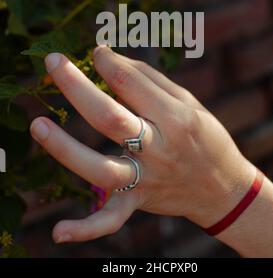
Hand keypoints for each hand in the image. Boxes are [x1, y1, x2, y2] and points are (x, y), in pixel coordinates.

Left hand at [30, 47, 253, 242]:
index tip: (95, 52)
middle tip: (53, 62)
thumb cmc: (204, 136)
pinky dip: (86, 229)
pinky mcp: (139, 202)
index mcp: (175, 117)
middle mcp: (160, 148)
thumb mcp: (188, 101)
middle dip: (77, 87)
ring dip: (66, 148)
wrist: (224, 188)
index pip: (130, 83)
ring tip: (37, 124)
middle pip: (110, 118)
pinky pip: (112, 220)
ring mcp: (147, 179)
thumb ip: (150, 80)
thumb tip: (111, 59)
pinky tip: (57, 231)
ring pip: (101, 168)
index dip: (107, 62)